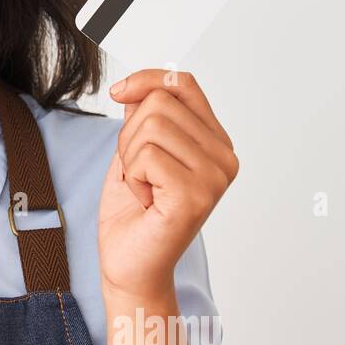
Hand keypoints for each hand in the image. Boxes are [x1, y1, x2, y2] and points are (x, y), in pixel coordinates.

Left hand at [97, 70, 238, 300]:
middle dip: (130, 134)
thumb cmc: (133, 213)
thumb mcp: (135, 152)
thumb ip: (143, 118)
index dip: (147, 79)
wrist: (130, 265)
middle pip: (160, 103)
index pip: (183, 83)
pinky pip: (147, 156)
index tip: (119, 92)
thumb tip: (139, 85)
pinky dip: (133, 177)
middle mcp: (224, 157)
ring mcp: (214, 177)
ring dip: (130, 157)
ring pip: (152, 126)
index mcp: (215, 142)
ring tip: (142, 187)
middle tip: (136, 171)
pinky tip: (145, 200)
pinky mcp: (196, 195)